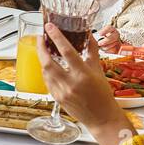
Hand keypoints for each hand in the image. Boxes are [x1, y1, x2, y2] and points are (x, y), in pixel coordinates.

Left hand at [38, 22, 134, 144]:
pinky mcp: (56, 98)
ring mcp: (61, 92)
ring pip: (45, 71)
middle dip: (41, 48)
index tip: (49, 27)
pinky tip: (48, 65)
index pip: (67, 51)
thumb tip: (88, 34)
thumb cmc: (103, 95)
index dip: (56, 37)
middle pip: (48, 62)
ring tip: (43, 49)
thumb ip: (91, 51)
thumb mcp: (99, 71)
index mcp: (83, 75)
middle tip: (41, 37)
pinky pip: (47, 81)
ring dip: (42, 59)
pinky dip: (46, 71)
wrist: (102, 118)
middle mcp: (70, 84)